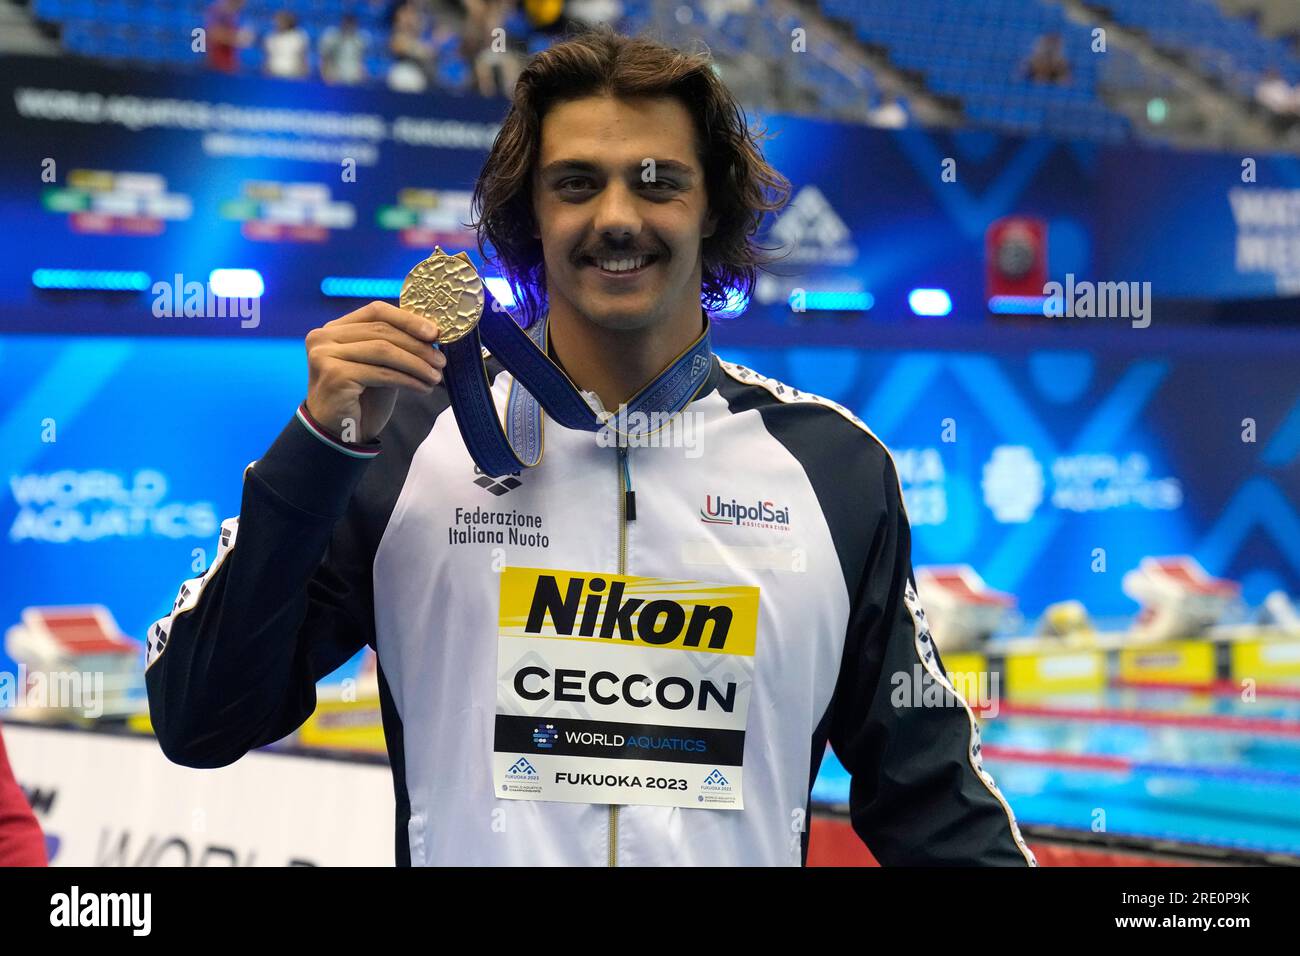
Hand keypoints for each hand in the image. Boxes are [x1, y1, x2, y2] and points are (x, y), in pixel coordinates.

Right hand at [304, 301, 444, 443]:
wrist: (339, 435)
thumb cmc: (361, 400)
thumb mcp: (380, 366)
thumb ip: (394, 346)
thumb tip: (431, 333)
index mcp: (334, 329)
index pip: (376, 311)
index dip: (408, 319)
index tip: (435, 333)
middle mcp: (324, 337)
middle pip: (382, 331)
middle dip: (417, 345)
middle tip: (441, 360)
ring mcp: (325, 355)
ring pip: (384, 350)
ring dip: (417, 364)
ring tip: (436, 376)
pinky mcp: (334, 375)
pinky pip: (382, 373)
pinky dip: (408, 380)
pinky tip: (423, 388)